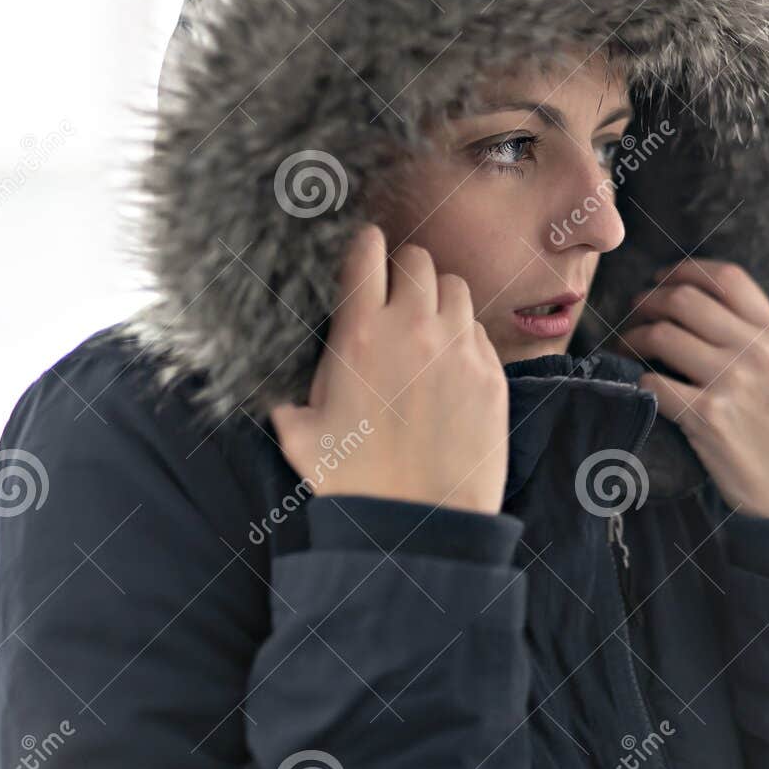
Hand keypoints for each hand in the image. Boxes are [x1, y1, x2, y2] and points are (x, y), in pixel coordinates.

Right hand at [270, 223, 510, 515]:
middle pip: (417, 259)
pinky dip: (464, 337)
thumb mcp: (300, 434)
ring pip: (455, 287)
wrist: (418, 522)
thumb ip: (288, 396)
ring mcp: (458, 350)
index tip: (363, 253)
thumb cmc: (354, 481)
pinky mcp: (491, 374)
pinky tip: (450, 365)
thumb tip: (277, 391)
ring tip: (426, 326)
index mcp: (359, 334)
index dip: (363, 247)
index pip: (365, 253)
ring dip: (438, 298)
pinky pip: (479, 331)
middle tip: (396, 294)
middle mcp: (413, 330)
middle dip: (403, 270)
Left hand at [612, 257, 768, 518]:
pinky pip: (653, 382)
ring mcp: (734, 382)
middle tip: (634, 315)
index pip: (726, 277)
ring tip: (627, 350)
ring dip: (633, 338)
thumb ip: (755, 338)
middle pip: (684, 299)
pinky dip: (638, 381)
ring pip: (662, 334)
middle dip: (647, 302)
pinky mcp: (710, 418)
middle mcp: (759, 351)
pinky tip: (639, 386)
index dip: (684, 270)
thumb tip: (700, 306)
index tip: (660, 280)